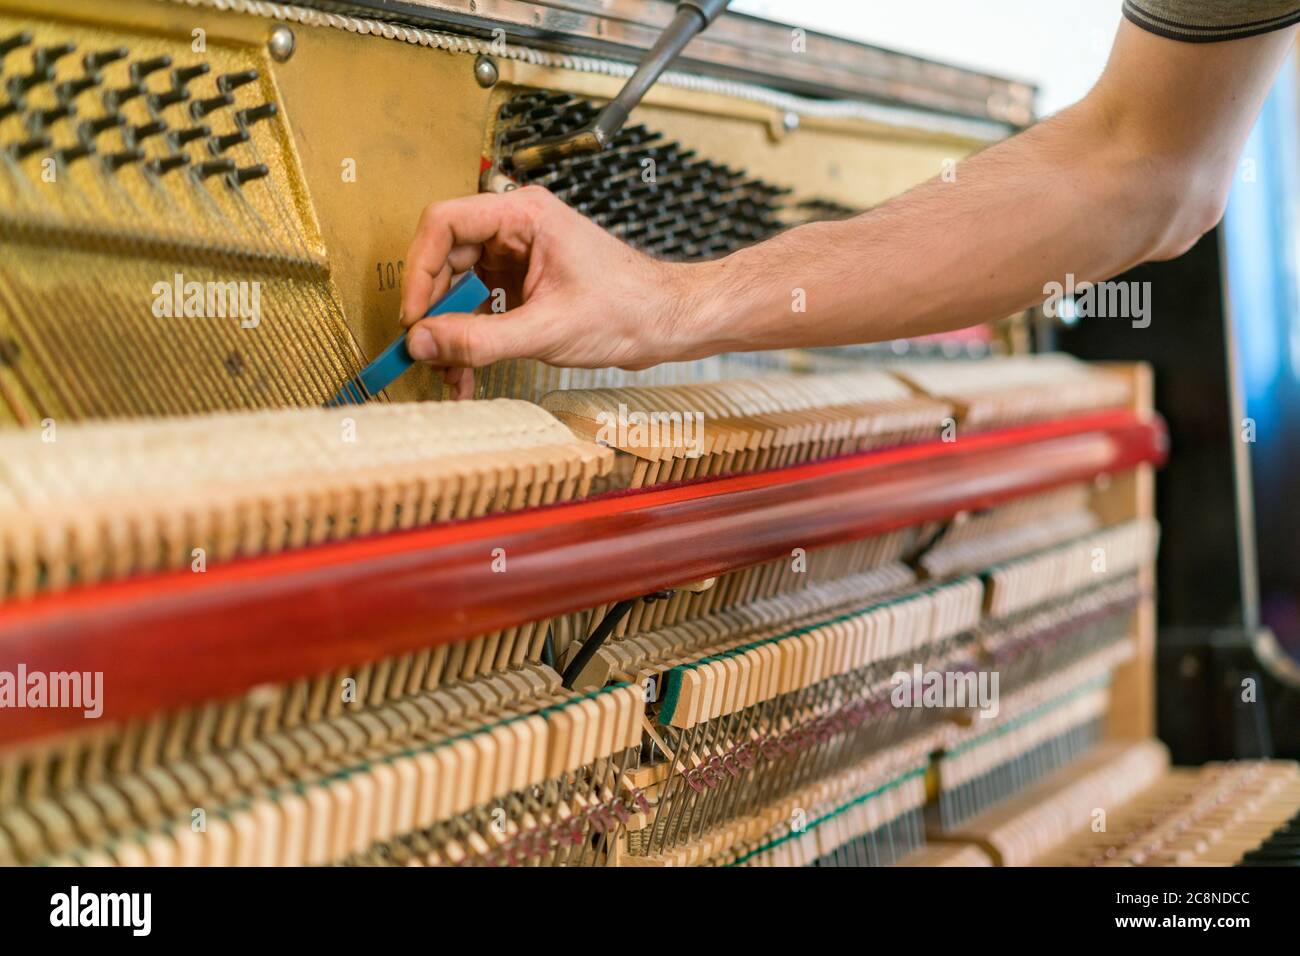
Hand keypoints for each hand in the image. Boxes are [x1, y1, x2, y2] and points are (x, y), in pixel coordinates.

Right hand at [401, 186, 704, 398]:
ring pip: (460, 287)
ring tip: (447, 371)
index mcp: (524, 215)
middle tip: (423, 349)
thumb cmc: (629, 308)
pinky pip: (482, 307)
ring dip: (449, 331)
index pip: (444, 224)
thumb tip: (422, 343)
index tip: (413, 316)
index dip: (418, 270)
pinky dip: (471, 339)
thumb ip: (479, 339)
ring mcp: (520, 257)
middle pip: (445, 257)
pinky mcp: (526, 285)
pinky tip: (466, 373)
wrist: (670, 323)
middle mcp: (517, 229)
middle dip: (432, 308)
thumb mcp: (547, 330)